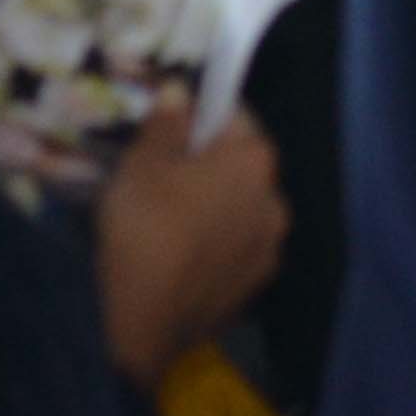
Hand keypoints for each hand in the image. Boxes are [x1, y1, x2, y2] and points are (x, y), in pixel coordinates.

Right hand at [90, 101, 288, 377]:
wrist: (139, 325)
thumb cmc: (142, 228)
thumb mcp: (141, 165)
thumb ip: (166, 123)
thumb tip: (181, 90)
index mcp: (255, 161)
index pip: (235, 117)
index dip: (201, 118)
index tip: (172, 131)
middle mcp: (276, 202)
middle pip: (242, 168)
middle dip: (210, 166)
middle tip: (164, 178)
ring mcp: (269, 251)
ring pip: (241, 212)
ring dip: (216, 209)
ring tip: (170, 223)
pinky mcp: (254, 290)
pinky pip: (235, 252)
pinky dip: (215, 248)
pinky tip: (180, 258)